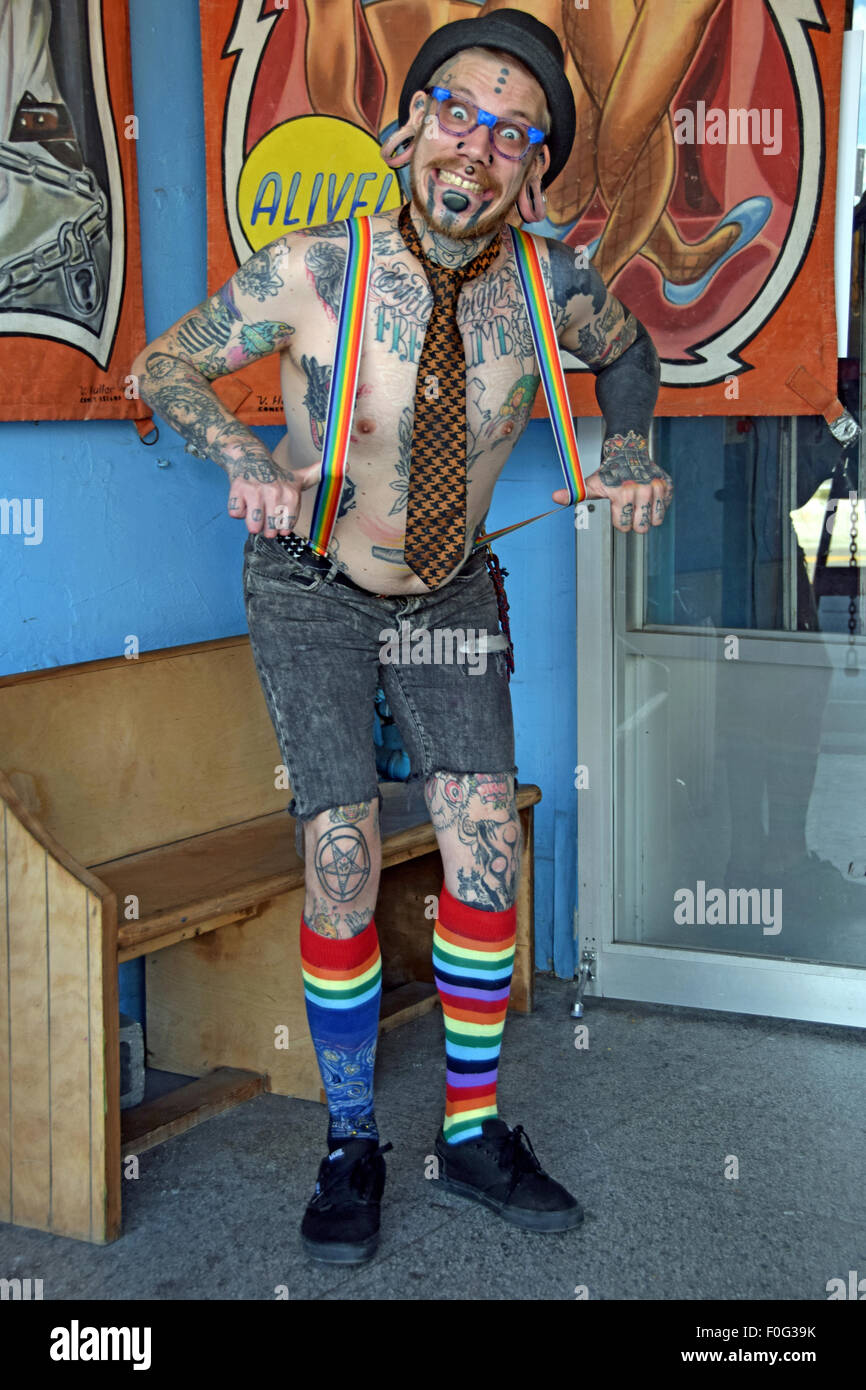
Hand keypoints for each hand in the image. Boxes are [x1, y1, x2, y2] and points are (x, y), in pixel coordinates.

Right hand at [227, 456, 321, 536]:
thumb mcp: (300, 477)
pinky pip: (236, 514)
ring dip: (252, 522)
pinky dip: (238, 510)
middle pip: (269, 531)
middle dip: (265, 528)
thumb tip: (346, 466)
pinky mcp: (237, 489)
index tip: (278, 514)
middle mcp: (275, 492)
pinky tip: (244, 498)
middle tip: (264, 512)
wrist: (250, 458)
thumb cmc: (277, 476)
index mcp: (291, 494)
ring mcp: (255, 491)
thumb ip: (319, 478)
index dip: (280, 526)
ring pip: (253, 526)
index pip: (285, 528)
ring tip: (254, 509)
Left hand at [553, 431, 672, 532]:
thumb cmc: (609, 472)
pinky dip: (658, 505)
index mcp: (623, 493)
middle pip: (642, 527)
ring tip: (639, 504)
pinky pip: (665, 508)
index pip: (625, 526)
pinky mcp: (667, 486)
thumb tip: (556, 497)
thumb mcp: (590, 484)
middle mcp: (642, 490)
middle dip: (634, 522)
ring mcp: (657, 488)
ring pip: (656, 520)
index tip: (617, 510)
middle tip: (629, 508)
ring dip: (647, 516)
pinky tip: (648, 497)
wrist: (628, 450)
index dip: (620, 521)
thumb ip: (575, 495)